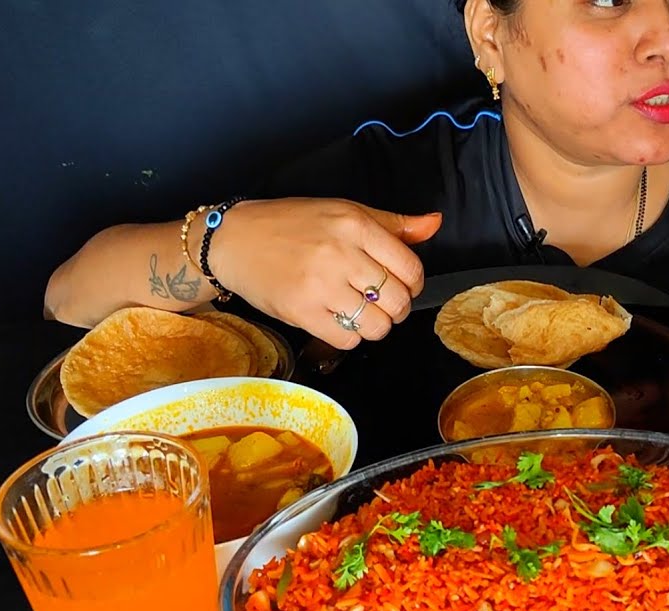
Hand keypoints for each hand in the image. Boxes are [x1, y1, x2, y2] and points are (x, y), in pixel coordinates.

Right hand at [206, 198, 440, 348]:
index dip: (413, 283)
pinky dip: (348, 337)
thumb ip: (393, 224)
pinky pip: (346, 340)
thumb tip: (434, 224)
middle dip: (396, 308)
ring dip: (374, 326)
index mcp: (355, 225)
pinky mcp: (301, 311)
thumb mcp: (344, 212)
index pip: (410, 267)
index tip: (403, 285)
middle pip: (398, 300)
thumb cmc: (291, 225)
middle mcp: (340, 253)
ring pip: (376, 325)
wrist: (234, 240)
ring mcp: (320, 284)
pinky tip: (338, 321)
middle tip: (381, 303)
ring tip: (360, 314)